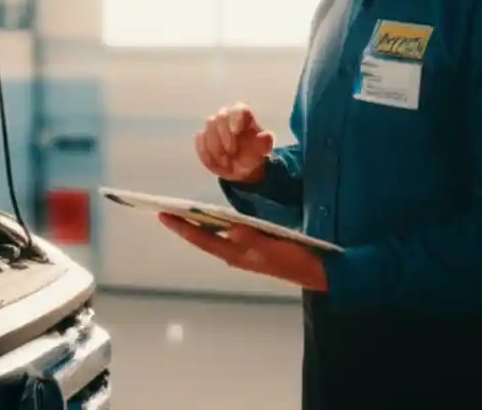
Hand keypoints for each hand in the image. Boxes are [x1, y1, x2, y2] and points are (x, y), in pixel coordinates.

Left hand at [159, 213, 327, 291]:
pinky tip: (215, 217)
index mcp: (237, 254)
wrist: (317, 271)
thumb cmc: (295, 260)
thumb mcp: (273, 248)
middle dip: (186, 224)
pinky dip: (217, 225)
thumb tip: (231, 229)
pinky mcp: (254, 247)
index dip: (183, 227)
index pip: (203, 239)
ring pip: (214, 236)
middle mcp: (236, 253)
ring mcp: (244, 251)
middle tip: (167, 210)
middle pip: (204, 237)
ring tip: (184, 211)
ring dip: (199, 225)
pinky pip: (227, 235)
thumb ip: (252, 239)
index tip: (164, 215)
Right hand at [195, 102, 274, 183]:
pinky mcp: (203, 138)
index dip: (236, 119)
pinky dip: (207, 153)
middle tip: (231, 153)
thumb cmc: (254, 154)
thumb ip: (265, 143)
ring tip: (225, 163)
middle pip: (221, 117)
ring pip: (208, 129)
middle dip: (224, 135)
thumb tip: (266, 136)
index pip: (238, 109)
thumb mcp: (263, 151)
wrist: (242, 168)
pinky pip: (200, 142)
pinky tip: (216, 163)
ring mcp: (213, 127)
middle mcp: (227, 117)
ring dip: (216, 147)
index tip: (236, 132)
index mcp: (243, 115)